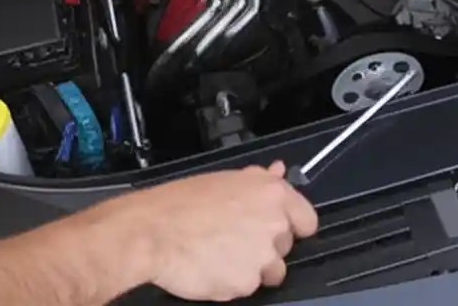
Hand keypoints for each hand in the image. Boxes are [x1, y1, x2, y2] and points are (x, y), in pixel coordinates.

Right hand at [118, 162, 317, 300]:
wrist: (151, 232)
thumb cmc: (180, 203)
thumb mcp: (224, 180)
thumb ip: (258, 179)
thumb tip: (279, 170)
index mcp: (272, 194)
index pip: (307, 220)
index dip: (293, 226)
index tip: (277, 230)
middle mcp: (274, 224)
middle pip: (286, 246)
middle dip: (265, 247)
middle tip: (233, 239)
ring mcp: (262, 257)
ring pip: (270, 271)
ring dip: (252, 268)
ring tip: (220, 255)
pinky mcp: (245, 283)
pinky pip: (246, 287)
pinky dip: (231, 282)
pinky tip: (210, 268)